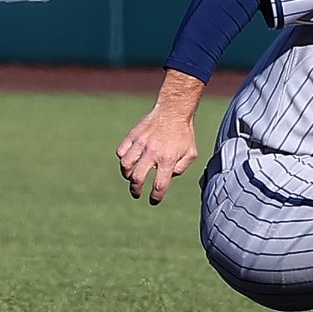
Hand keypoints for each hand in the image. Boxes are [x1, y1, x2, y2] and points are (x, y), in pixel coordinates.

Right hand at [117, 70, 205, 204]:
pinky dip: (123, 158)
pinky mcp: (132, 135)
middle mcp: (152, 153)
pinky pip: (121, 151)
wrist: (173, 111)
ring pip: (125, 165)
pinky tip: (129, 160)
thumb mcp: (191, 153)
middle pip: (137, 178)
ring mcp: (140, 143)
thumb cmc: (184, 134)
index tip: (153, 200)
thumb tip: (168, 176)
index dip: (155, 196)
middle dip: (135, 190)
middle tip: (137, 193)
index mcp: (168, 159)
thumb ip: (181, 168)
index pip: (159, 185)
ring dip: (127, 174)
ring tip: (132, 176)